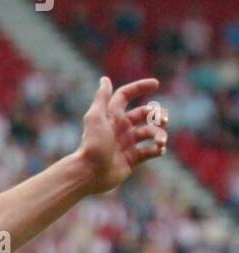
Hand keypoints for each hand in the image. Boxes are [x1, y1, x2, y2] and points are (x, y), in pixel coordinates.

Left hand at [76, 77, 167, 194]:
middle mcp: (121, 128)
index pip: (126, 96)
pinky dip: (157, 149)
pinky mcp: (132, 159)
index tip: (156, 84)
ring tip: (161, 141)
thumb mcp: (95, 118)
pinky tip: (160, 149)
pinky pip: (150, 151)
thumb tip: (105, 79)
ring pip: (150, 133)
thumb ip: (102, 98)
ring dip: (160, 135)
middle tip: (163, 119)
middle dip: (157, 114)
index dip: (139, 87)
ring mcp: (127, 144)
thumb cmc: (92, 144)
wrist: (89, 173)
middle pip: (144, 114)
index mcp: (112, 116)